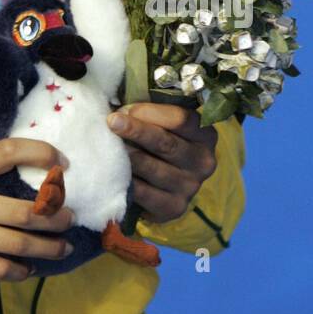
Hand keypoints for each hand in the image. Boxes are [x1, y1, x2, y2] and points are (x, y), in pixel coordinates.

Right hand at [0, 139, 76, 280]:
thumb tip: (3, 183)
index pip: (7, 152)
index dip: (40, 153)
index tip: (61, 162)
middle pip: (25, 209)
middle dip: (55, 215)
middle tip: (70, 216)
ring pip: (17, 242)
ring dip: (47, 247)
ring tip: (62, 248)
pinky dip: (19, 271)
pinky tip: (27, 270)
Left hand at [106, 103, 217, 223]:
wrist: (165, 184)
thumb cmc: (160, 140)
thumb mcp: (163, 123)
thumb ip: (149, 112)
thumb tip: (120, 106)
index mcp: (204, 134)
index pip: (180, 119)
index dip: (151, 112)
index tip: (125, 108)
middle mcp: (203, 161)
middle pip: (166, 143)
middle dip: (136, 130)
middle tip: (111, 121)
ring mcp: (190, 187)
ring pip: (152, 168)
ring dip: (128, 155)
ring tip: (109, 146)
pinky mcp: (174, 207)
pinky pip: (144, 193)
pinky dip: (127, 180)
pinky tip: (113, 171)